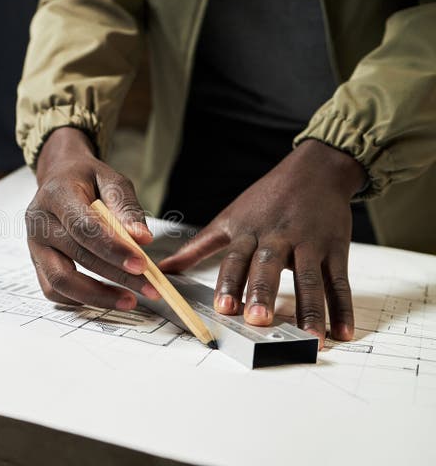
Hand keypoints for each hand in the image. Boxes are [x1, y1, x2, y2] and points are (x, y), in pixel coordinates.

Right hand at [27, 127, 160, 309]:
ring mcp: (34, 246)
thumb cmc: (86, 179)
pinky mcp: (37, 263)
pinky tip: (105, 297)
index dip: (113, 248)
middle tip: (149, 287)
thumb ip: (126, 207)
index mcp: (56, 195)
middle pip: (77, 257)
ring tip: (129, 300)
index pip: (83, 227)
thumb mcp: (111, 179)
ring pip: (61, 281)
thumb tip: (142, 240)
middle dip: (116, 276)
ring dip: (97, 296)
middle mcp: (39, 222)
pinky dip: (80, 299)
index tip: (141, 264)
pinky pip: (54, 290)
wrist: (59, 178)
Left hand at [159, 140, 366, 346]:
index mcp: (249, 231)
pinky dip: (343, 308)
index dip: (229, 283)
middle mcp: (279, 237)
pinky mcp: (336, 249)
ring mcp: (310, 243)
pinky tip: (341, 333)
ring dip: (310, 309)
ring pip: (310, 278)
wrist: (316, 170)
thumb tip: (163, 269)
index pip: (236, 259)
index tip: (223, 308)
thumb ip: (198, 247)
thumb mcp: (229, 217)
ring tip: (308, 337)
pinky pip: (339, 282)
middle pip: (269, 267)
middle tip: (259, 320)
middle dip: (263, 294)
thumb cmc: (266, 198)